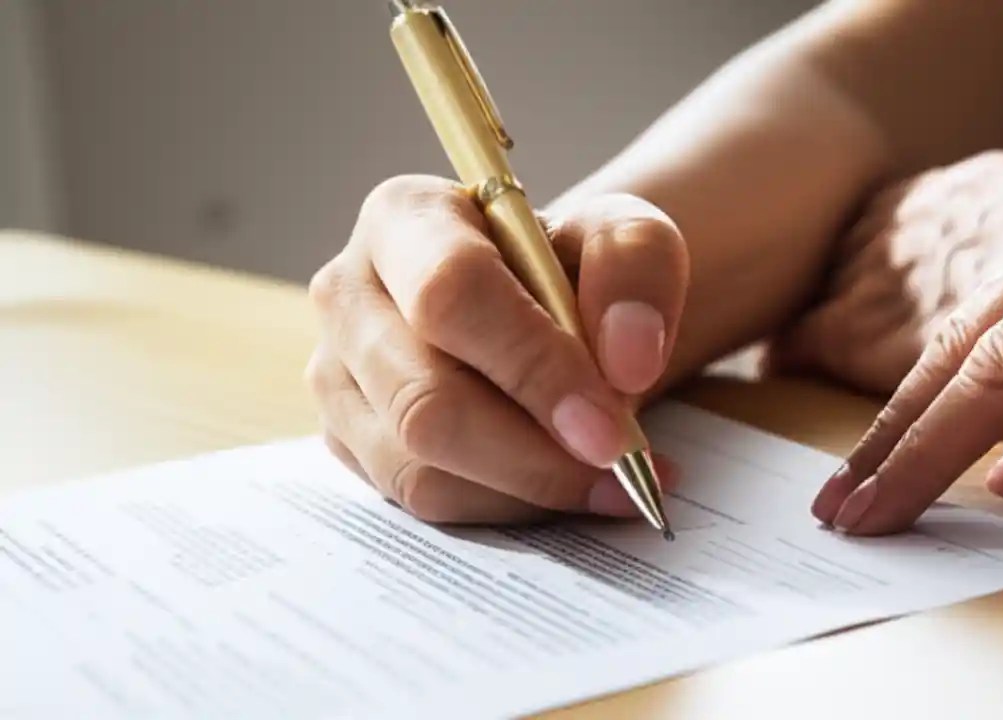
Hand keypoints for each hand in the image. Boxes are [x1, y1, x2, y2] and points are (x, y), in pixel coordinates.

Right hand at [307, 176, 687, 523]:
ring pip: (419, 466)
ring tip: (611, 479)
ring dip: (528, 489)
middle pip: (423, 400)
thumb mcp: (629, 236)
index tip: (610, 428)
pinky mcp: (349, 441)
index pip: (451, 295)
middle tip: (621, 467)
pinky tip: (565, 486)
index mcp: (405, 218)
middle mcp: (349, 294)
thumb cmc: (577, 265)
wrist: (550, 308)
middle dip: (535, 453)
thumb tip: (626, 361)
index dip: (533, 367)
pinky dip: (506, 508)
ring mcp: (336, 375)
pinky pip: (422, 501)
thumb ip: (637, 270)